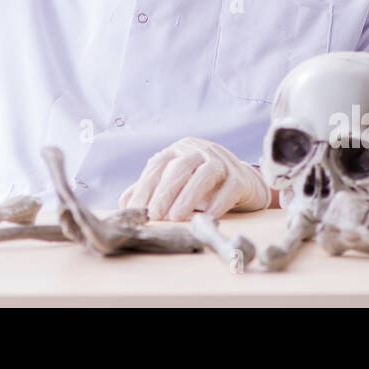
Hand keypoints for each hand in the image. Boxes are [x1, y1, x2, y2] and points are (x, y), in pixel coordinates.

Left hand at [119, 136, 269, 220]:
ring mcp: (222, 161)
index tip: (136, 208)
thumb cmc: (201, 184)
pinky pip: (229, 188)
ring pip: (205, 174)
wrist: (242, 182)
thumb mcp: (175, 184)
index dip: (146, 185)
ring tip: (176, 217)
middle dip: (165, 192)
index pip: (158, 165)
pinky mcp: (240, 177)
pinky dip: (218, 203)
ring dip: (189, 196)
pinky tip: (206, 217)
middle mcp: (199, 151)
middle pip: (180, 167)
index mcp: (179, 151)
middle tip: (154, 215)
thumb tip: (125, 203)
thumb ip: (151, 190)